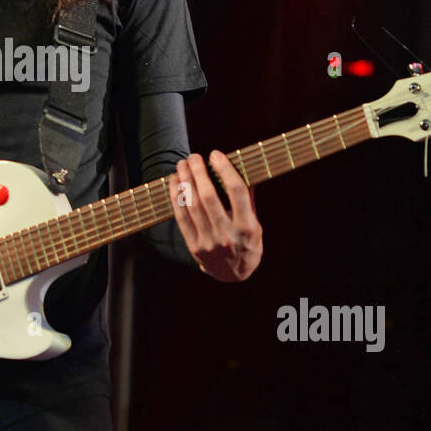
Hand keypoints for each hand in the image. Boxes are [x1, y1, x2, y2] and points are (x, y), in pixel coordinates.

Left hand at [168, 151, 262, 281]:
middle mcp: (228, 235)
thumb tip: (240, 168)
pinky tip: (174, 182)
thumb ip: (247, 201)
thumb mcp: (256, 225)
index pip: (236, 191)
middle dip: (199, 172)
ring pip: (192, 205)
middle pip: (209, 196)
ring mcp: (209, 242)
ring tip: (182, 164)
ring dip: (185, 181)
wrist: (235, 275)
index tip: (215, 155)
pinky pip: (181, 217)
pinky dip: (176, 197)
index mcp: (247, 227)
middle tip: (194, 156)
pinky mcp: (194, 247)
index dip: (225, 169)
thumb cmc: (247, 243)